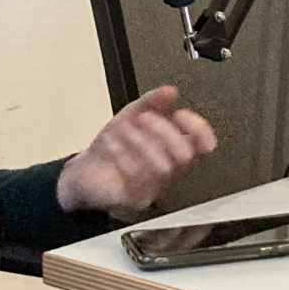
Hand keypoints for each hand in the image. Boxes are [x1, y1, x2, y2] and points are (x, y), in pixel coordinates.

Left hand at [57, 85, 217, 215]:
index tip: (180, 113)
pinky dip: (122, 154)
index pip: (204, 145)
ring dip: (140, 141)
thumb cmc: (112, 148)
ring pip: (162, 167)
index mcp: (174, 151)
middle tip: (144, 119)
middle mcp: (169, 172)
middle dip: (164, 131)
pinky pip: (137, 178)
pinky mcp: (136, 198)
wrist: (83, 173)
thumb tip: (170, 91)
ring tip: (123, 129)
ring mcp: (154, 187)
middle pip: (185, 155)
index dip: (198, 128)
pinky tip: (111, 143)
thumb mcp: (131, 116)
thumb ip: (151, 101)